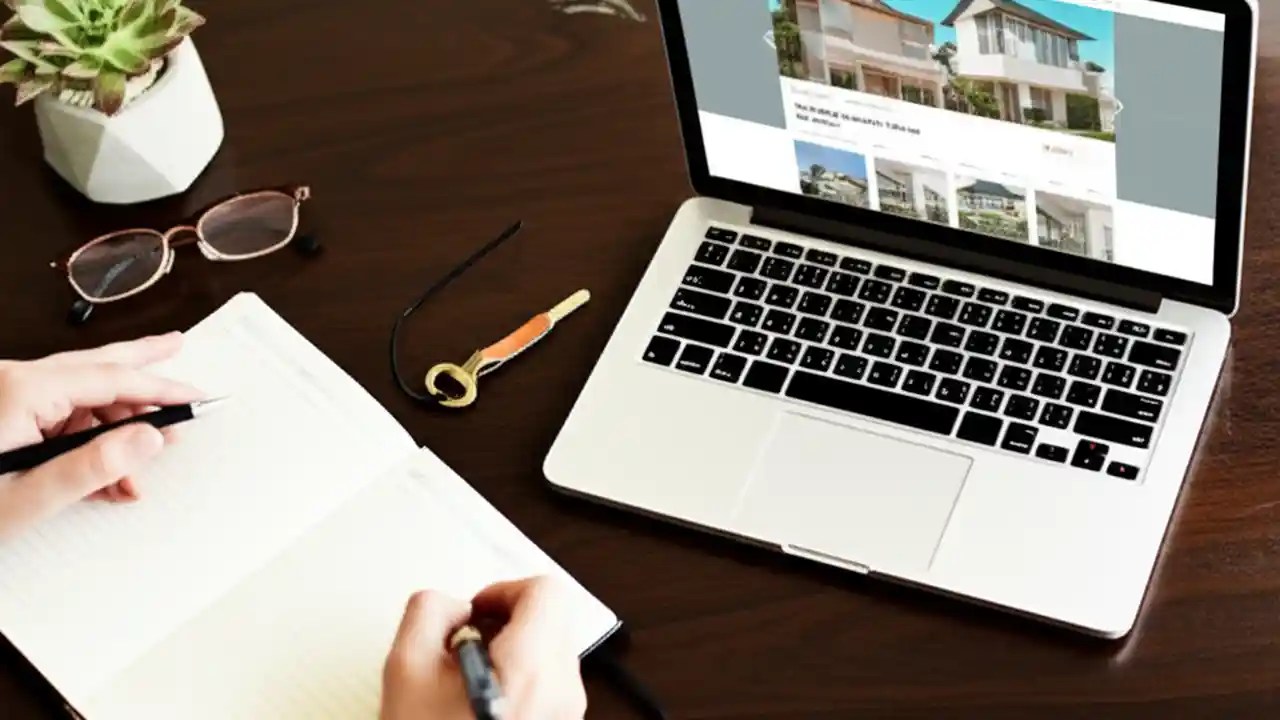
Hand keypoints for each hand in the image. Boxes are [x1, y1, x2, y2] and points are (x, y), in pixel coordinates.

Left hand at [0, 333, 201, 538]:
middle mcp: (13, 382)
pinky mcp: (3, 413)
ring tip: (150, 447)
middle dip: (140, 366)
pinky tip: (110, 466)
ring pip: (79, 392)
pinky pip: (58, 414)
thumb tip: (148, 439)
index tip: (195, 398)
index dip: (159, 390)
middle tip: (176, 347)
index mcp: (20, 392)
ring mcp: (6, 395)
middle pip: (93, 366)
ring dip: (117, 422)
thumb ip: (92, 468)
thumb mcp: (27, 498)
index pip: (109, 380)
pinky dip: (89, 436)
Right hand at [382, 576, 587, 719]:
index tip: (476, 610)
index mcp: (531, 667)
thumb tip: (453, 605)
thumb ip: (429, 612)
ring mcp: (568, 716)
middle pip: (551, 620)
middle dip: (506, 622)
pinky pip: (550, 687)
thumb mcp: (405, 671)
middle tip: (464, 648)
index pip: (545, 590)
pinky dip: (519, 683)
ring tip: (465, 686)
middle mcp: (562, 691)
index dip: (504, 589)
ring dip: (510, 654)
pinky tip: (477, 708)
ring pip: (550, 654)